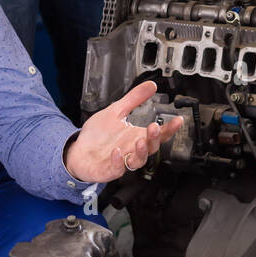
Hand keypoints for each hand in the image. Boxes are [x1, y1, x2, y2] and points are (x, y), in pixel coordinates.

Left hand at [64, 80, 181, 181]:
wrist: (78, 149)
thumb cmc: (98, 135)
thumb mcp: (116, 111)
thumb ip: (134, 99)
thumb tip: (151, 85)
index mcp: (136, 136)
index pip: (158, 134)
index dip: (169, 128)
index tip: (177, 120)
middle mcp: (131, 150)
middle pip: (151, 148)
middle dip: (154, 138)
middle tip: (154, 127)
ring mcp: (121, 161)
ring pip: (137, 161)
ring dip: (141, 152)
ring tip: (140, 141)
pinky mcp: (108, 170)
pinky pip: (116, 169)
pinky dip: (118, 162)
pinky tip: (117, 152)